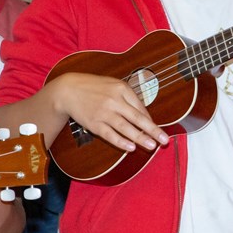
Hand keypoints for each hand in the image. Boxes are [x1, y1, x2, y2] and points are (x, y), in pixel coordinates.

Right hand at [53, 72, 169, 153]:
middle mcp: (114, 100)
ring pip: (125, 127)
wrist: (68, 89)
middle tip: (164, 140)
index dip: (150, 120)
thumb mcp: (113, 85)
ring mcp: (104, 112)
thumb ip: (128, 98)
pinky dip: (120, 141)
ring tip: (151, 146)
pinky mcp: (94, 123)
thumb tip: (144, 116)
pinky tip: (130, 147)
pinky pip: (109, 134)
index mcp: (121, 88)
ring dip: (139, 138)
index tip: (159, 130)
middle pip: (137, 117)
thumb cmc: (94, 87)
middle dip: (152, 130)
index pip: (140, 107)